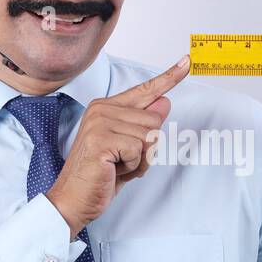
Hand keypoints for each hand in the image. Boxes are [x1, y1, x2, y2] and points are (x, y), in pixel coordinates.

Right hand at [46, 55, 190, 237]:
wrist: (73, 199)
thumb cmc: (100, 176)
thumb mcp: (130, 150)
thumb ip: (144, 126)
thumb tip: (164, 102)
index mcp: (107, 108)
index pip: (144, 90)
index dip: (169, 77)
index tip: (187, 61)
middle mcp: (102, 109)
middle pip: (155, 121)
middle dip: (146, 149)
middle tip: (122, 161)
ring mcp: (100, 123)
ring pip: (149, 136)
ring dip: (139, 160)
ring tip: (116, 166)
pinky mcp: (101, 139)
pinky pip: (139, 150)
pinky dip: (133, 167)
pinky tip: (113, 169)